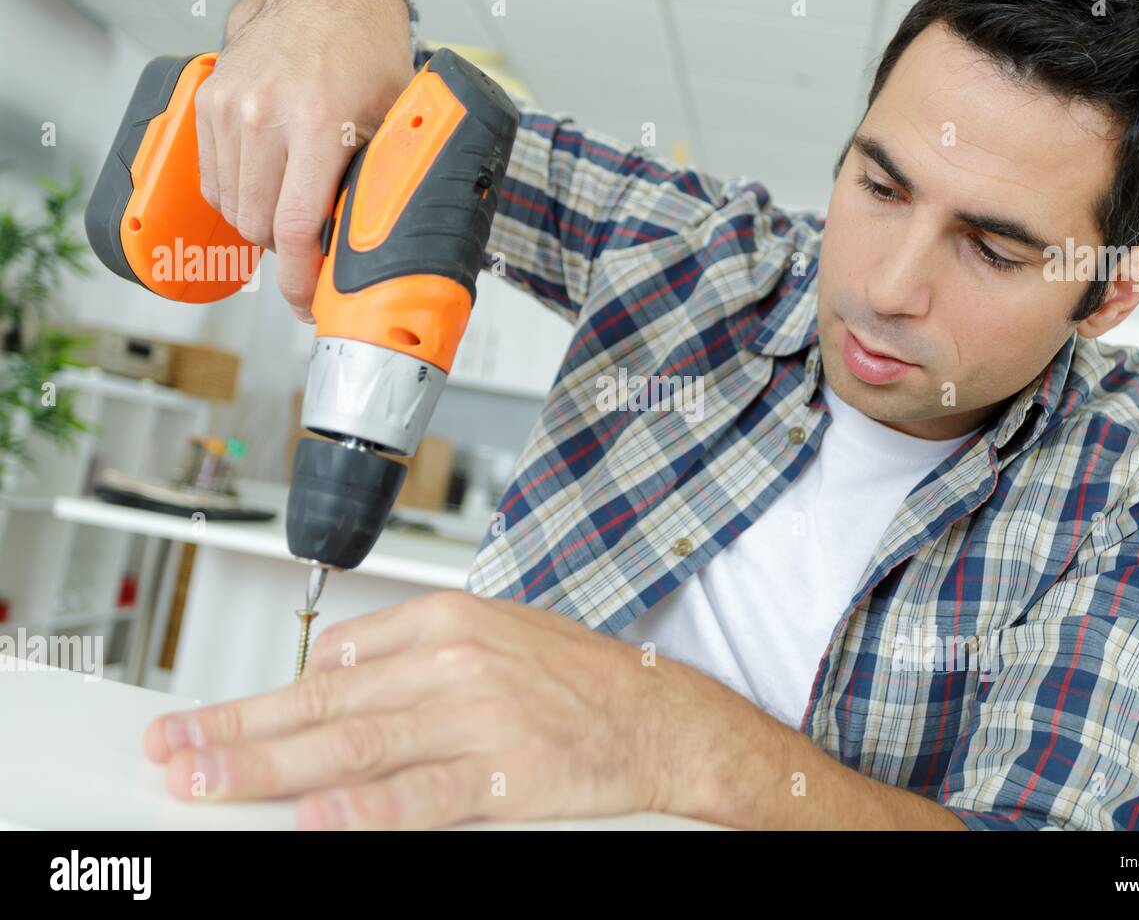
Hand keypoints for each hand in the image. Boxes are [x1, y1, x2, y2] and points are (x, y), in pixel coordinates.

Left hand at [143, 591, 758, 828]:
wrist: (662, 717)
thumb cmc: (581, 677)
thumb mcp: (496, 631)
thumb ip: (414, 648)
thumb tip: (334, 667)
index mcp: (448, 620)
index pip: (333, 659)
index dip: (263, 695)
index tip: (214, 719)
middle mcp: (455, 662)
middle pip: (325, 700)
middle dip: (240, 729)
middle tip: (179, 751)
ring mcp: (479, 717)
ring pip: (354, 744)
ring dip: (270, 767)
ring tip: (211, 784)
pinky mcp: (505, 774)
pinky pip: (421, 794)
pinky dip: (363, 807)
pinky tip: (315, 816)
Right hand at [197, 0, 412, 320]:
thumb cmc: (366, 58)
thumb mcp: (390, 127)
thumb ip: (374, 187)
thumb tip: (368, 253)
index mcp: (319, 126)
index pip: (292, 229)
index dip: (298, 281)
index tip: (307, 303)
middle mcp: (266, 116)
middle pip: (258, 226)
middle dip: (284, 252)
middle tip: (308, 249)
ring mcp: (230, 107)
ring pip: (232, 208)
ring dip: (260, 224)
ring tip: (290, 208)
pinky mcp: (208, 102)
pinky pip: (211, 179)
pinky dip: (236, 197)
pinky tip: (265, 186)